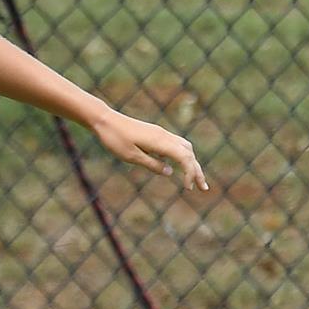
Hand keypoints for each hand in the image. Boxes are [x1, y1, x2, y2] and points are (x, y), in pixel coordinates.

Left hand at [94, 112, 208, 190]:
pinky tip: (177, 166)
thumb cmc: (115, 139)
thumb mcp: (132, 157)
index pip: (185, 158)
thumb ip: (152, 164)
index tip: (188, 188)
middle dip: (197, 170)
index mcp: (160, 142)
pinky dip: (181, 156)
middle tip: (203, 188)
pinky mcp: (155, 133)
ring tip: (193, 178)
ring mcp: (161, 133)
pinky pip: (175, 144)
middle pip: (189, 153)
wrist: (105, 120)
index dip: (190, 173)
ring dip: (191, 162)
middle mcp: (164, 135)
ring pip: (184, 147)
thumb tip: (170, 172)